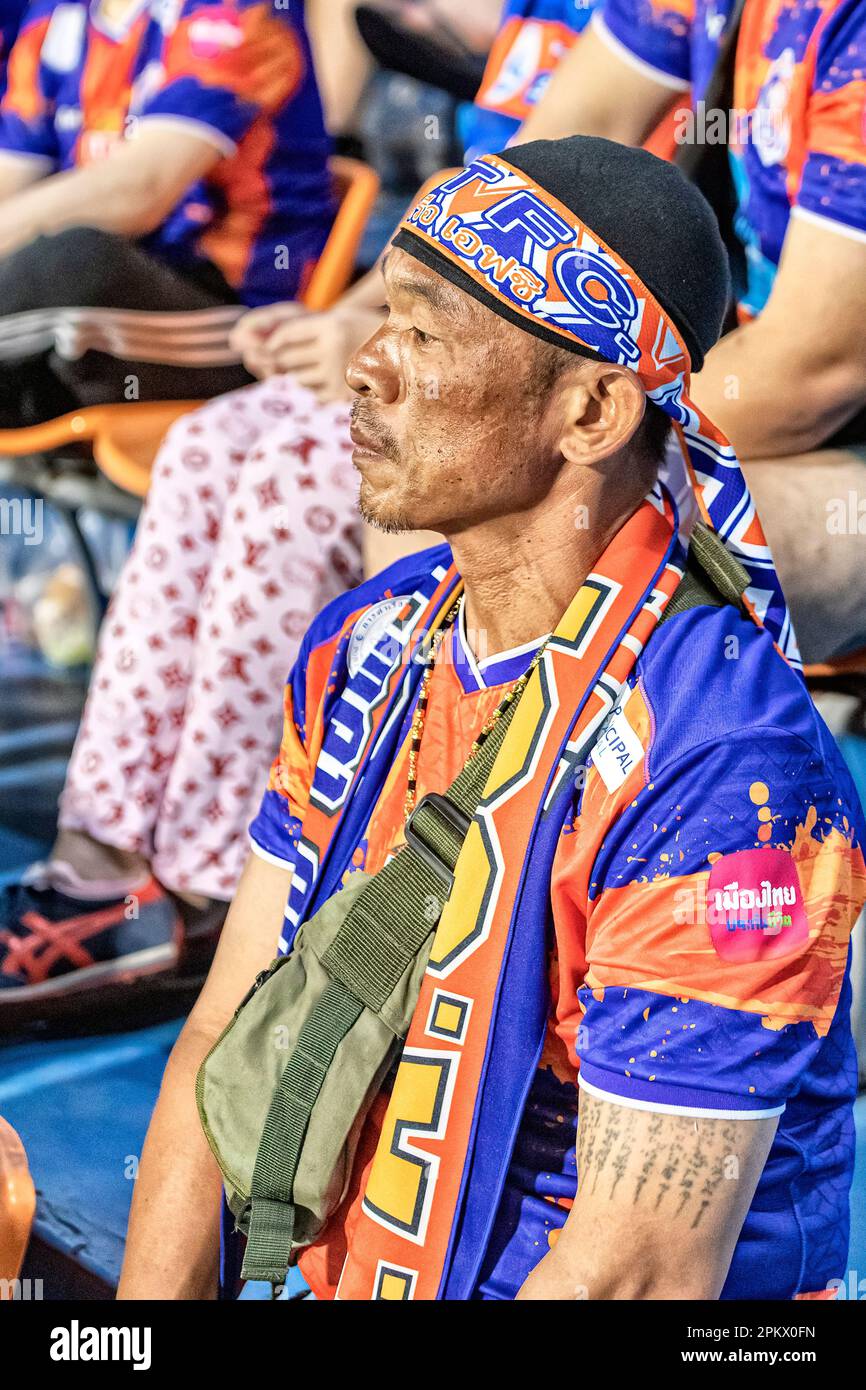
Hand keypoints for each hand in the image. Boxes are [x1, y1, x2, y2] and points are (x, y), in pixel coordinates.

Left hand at [231, 301, 384, 401]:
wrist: (402, 358)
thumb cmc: (366, 334)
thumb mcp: (341, 319)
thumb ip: (310, 328)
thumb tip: (268, 345)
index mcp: (332, 327)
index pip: (288, 335)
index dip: (273, 341)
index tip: (270, 345)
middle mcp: (333, 351)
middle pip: (287, 358)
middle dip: (281, 359)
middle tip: (285, 359)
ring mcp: (337, 376)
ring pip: (297, 378)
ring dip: (297, 374)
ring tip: (314, 367)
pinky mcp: (341, 397)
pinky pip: (312, 394)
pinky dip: (313, 388)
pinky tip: (328, 380)